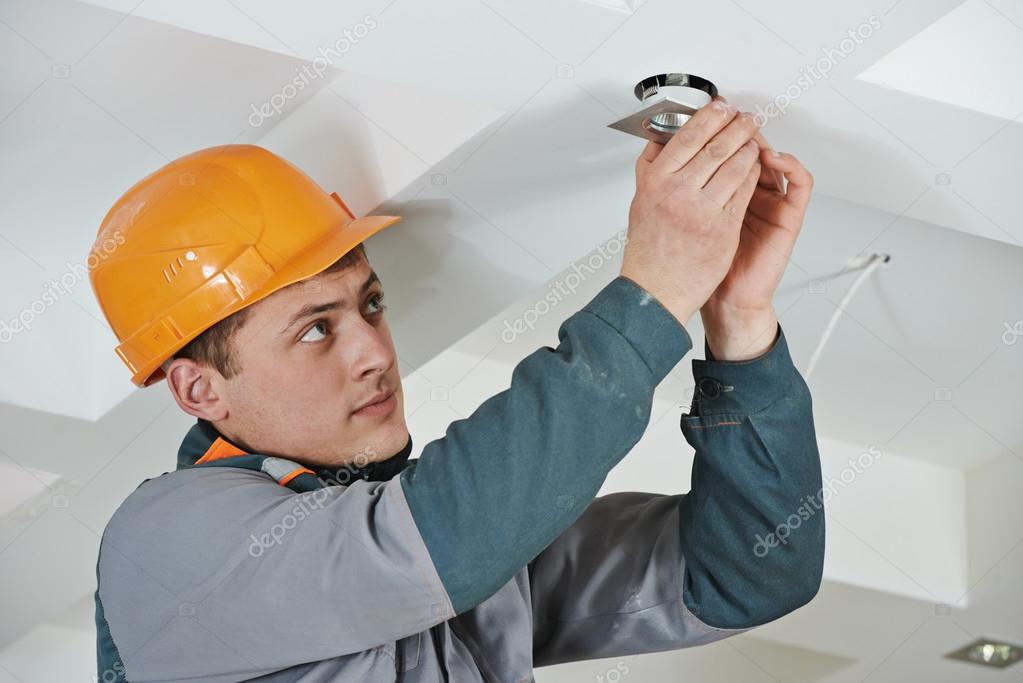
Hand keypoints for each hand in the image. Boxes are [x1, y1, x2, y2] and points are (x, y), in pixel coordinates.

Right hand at [620, 99, 762, 327]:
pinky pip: (743, 192)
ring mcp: (701, 211)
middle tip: (745, 117)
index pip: (687, 137)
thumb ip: (651, 171)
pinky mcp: (722, 229)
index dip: (709, 117)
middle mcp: (677, 194)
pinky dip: (752, 175)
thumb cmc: (648, 252)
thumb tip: (660, 141)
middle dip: (736, 127)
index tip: (721, 107)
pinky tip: (754, 167)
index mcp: (655, 183)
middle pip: (715, 147)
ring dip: (748, 148)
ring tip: (753, 140)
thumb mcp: (640, 204)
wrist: (656, 291)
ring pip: (734, 166)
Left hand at [700, 96, 814, 359]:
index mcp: (724, 192)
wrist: (722, 300)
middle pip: (750, 149)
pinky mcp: (790, 217)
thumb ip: (679, 187)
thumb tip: (658, 151)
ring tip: (748, 131)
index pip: (726, 151)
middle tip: (728, 114)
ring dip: (762, 140)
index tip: (702, 116)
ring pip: (777, 158)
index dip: (716, 132)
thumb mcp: (684, 219)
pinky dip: (790, 163)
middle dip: (737, 129)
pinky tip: (772, 156)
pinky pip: (801, 182)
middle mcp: (750, 194)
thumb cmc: (700, 266)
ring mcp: (772, 204)